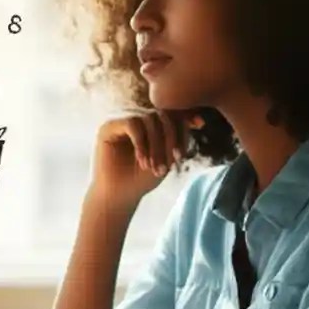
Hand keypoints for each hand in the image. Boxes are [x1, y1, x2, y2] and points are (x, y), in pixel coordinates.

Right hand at [87, 108, 203, 208]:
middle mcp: (136, 117)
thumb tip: (195, 120)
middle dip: (171, 138)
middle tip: (172, 164)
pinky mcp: (108, 126)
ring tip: (155, 168)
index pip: (171, 111)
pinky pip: (132, 124)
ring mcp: (121, 120)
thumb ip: (178, 138)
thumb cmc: (142, 179)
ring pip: (149, 119)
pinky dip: (141, 143)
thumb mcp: (167, 157)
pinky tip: (142, 161)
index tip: (200, 125)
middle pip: (162, 114)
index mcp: (150, 123)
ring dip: (157, 145)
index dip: (186, 115)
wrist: (118, 196)